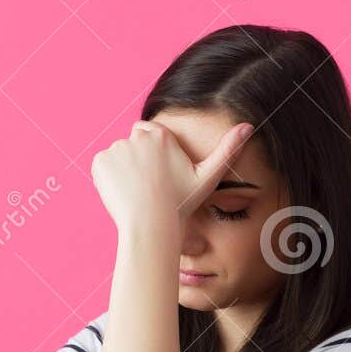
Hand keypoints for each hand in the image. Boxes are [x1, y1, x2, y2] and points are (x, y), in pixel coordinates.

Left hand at [90, 119, 252, 230]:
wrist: (150, 226)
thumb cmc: (180, 204)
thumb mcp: (208, 177)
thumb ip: (228, 149)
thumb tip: (249, 125)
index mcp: (162, 136)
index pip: (150, 134)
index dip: (153, 156)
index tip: (158, 176)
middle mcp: (137, 137)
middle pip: (133, 144)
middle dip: (138, 161)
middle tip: (148, 188)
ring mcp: (117, 149)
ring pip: (119, 156)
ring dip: (123, 170)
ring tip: (136, 193)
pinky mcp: (100, 162)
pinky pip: (103, 166)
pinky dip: (108, 178)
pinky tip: (122, 193)